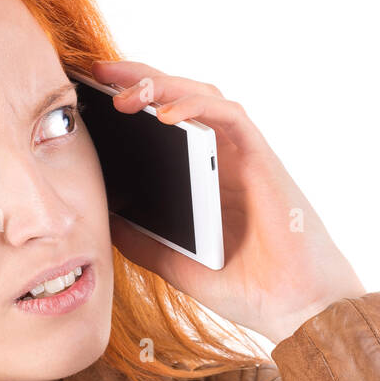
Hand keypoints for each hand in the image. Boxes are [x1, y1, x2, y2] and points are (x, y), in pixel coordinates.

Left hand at [89, 59, 366, 344]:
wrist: (291, 308)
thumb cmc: (245, 286)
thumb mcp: (173, 262)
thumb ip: (140, 240)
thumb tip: (98, 218)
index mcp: (201, 176)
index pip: (163, 124)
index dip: (129, 103)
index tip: (88, 97)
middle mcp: (222, 157)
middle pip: (178, 99)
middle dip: (137, 79)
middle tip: (94, 72)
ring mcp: (242, 155)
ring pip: (202, 97)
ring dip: (161, 86)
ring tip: (120, 91)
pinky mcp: (262, 158)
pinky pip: (228, 116)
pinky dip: (196, 108)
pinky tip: (163, 114)